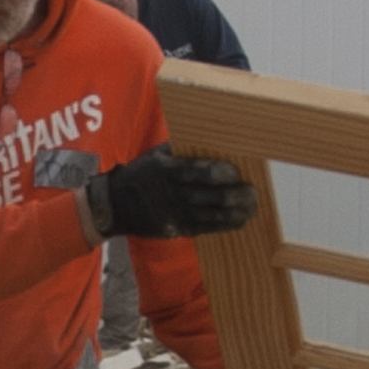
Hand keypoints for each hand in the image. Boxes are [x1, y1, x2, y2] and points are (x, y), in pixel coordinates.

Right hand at [85, 147, 257, 240]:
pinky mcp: (180, 229)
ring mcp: (179, 214)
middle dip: (239, 196)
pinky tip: (239, 219)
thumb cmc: (141, 174)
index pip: (203, 173)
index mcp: (171, 171)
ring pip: (216, 216)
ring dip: (238, 212)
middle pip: (215, 197)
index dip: (224, 174)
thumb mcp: (156, 155)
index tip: (237, 173)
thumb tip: (210, 139)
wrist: (116, 205)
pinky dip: (227, 225)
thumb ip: (180, 149)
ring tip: (251, 207)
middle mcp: (177, 194)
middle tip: (252, 191)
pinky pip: (209, 229)